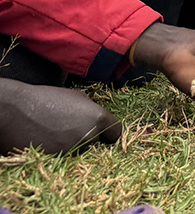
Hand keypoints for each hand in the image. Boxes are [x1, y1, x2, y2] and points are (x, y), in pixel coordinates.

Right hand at [0, 79, 122, 153]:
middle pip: (98, 144)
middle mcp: (88, 137)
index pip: (116, 133)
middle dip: (89, 139)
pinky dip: (59, 154)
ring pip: (81, 152)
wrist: (15, 111)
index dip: (109, 132)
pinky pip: (65, 160)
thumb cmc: (45, 99)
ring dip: (73, 146)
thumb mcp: (75, 96)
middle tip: (72, 131)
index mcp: (97, 119)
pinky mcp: (55, 161)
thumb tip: (97, 116)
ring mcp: (72, 151)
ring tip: (56, 134)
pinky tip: (48, 142)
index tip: (103, 133)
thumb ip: (92, 109)